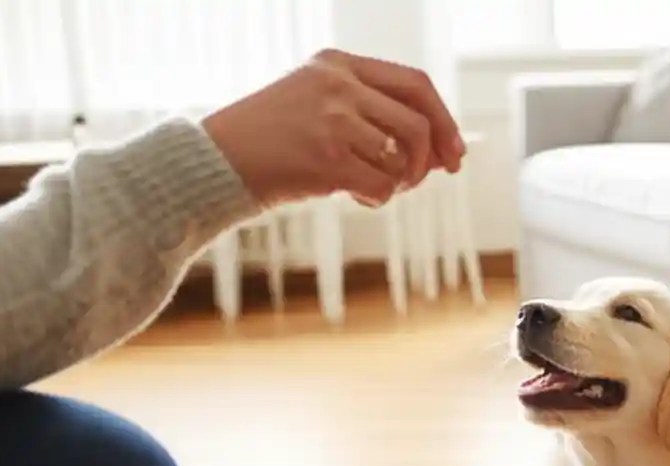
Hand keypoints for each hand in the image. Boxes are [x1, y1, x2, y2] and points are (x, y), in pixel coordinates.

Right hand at [201, 48, 464, 207]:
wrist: (215, 162)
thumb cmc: (273, 141)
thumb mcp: (319, 106)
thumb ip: (374, 116)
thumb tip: (443, 152)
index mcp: (339, 64)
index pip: (415, 83)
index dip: (444, 120)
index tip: (454, 152)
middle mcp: (338, 85)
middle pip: (418, 122)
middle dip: (429, 159)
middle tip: (419, 181)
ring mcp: (333, 120)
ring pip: (404, 156)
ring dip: (400, 182)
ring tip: (376, 186)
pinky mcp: (327, 158)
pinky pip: (383, 185)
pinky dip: (379, 197)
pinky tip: (356, 195)